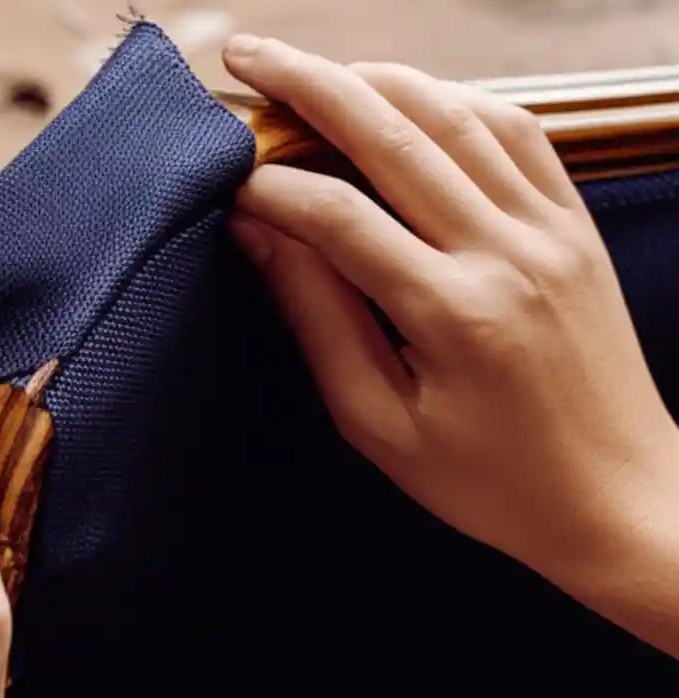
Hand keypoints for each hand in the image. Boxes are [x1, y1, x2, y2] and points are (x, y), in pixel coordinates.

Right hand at [223, 35, 678, 654]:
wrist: (618, 498)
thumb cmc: (489, 482)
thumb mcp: (378, 423)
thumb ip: (317, 319)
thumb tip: (260, 233)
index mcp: (452, 313)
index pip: (336, 214)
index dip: (268, 185)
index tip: (223, 179)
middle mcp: (507, 252)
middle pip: (392, 133)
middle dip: (307, 83)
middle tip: (246, 55)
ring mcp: (551, 229)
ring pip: (455, 114)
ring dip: (377, 77)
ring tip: (315, 67)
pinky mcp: (576, 224)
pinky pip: (517, 131)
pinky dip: (454, 99)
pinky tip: (409, 96)